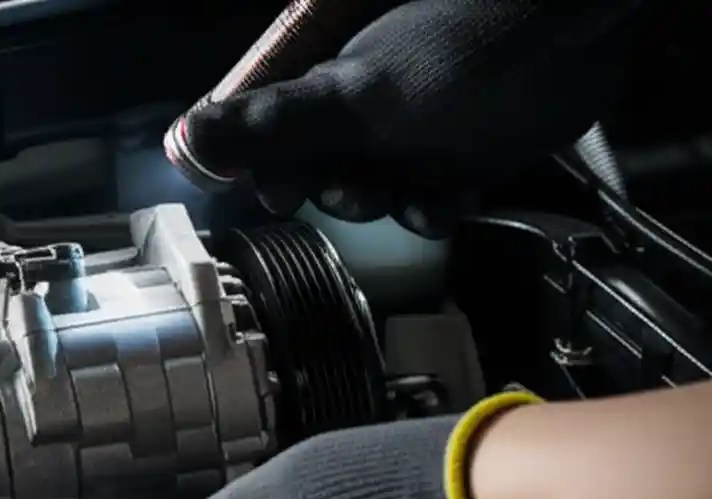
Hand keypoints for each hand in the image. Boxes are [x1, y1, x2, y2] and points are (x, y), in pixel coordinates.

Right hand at [184, 0, 640, 234]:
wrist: (565, 38)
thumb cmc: (454, 62)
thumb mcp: (351, 100)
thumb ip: (271, 124)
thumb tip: (186, 141)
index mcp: (323, 93)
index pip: (265, 141)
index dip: (265, 174)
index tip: (281, 196)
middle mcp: (358, 113)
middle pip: (317, 173)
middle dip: (334, 192)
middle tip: (362, 187)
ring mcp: (407, 134)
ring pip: (373, 190)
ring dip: (386, 205)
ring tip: (414, 194)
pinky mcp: (456, 153)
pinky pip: (426, 197)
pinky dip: (432, 207)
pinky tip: (448, 199)